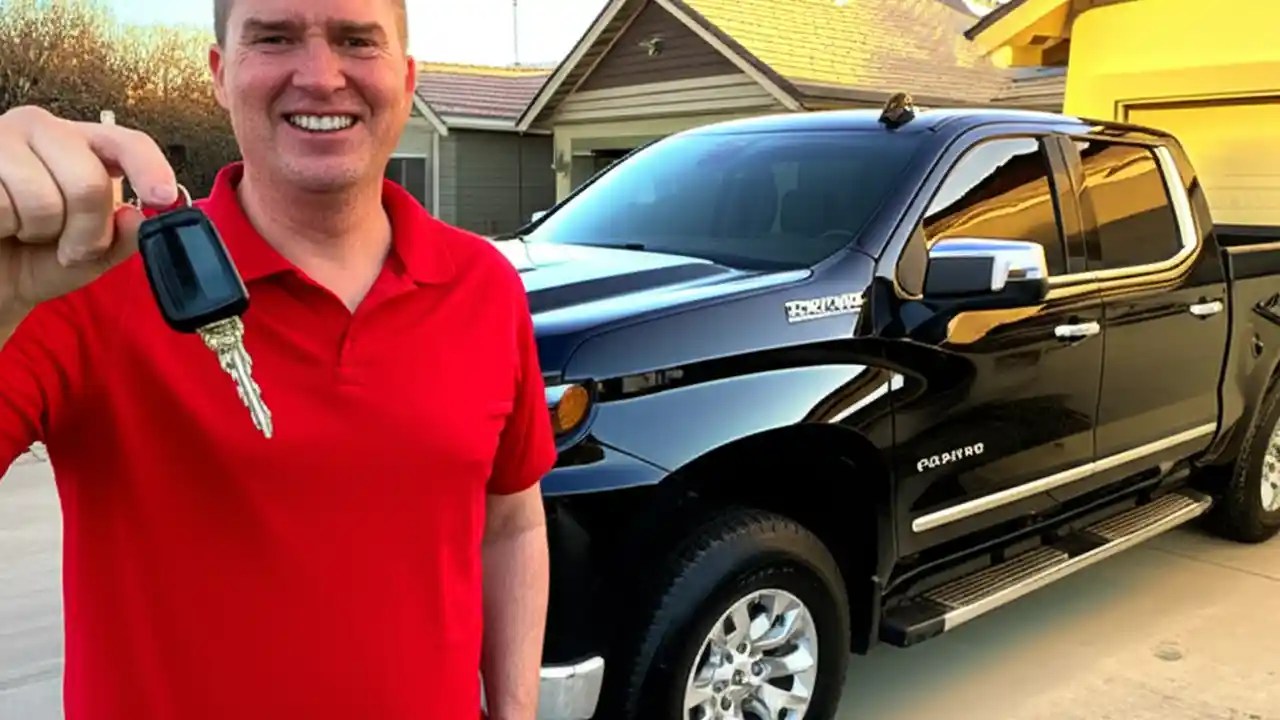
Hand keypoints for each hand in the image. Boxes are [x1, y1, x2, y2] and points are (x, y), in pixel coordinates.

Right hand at [0, 105, 178, 319]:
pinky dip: (5, 227)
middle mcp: (43, 130)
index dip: (149, 168)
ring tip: (25, 230)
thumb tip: (139, 218)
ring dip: (38, 232)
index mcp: (83, 145)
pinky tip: (1, 223)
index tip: (162, 198)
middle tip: (69, 248)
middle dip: (86, 231)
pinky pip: (3, 205)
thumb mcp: (92, 254)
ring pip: (43, 198)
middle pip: (88, 181)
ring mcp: (3, 139)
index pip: (126, 142)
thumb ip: (124, 237)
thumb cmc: (36, 257)